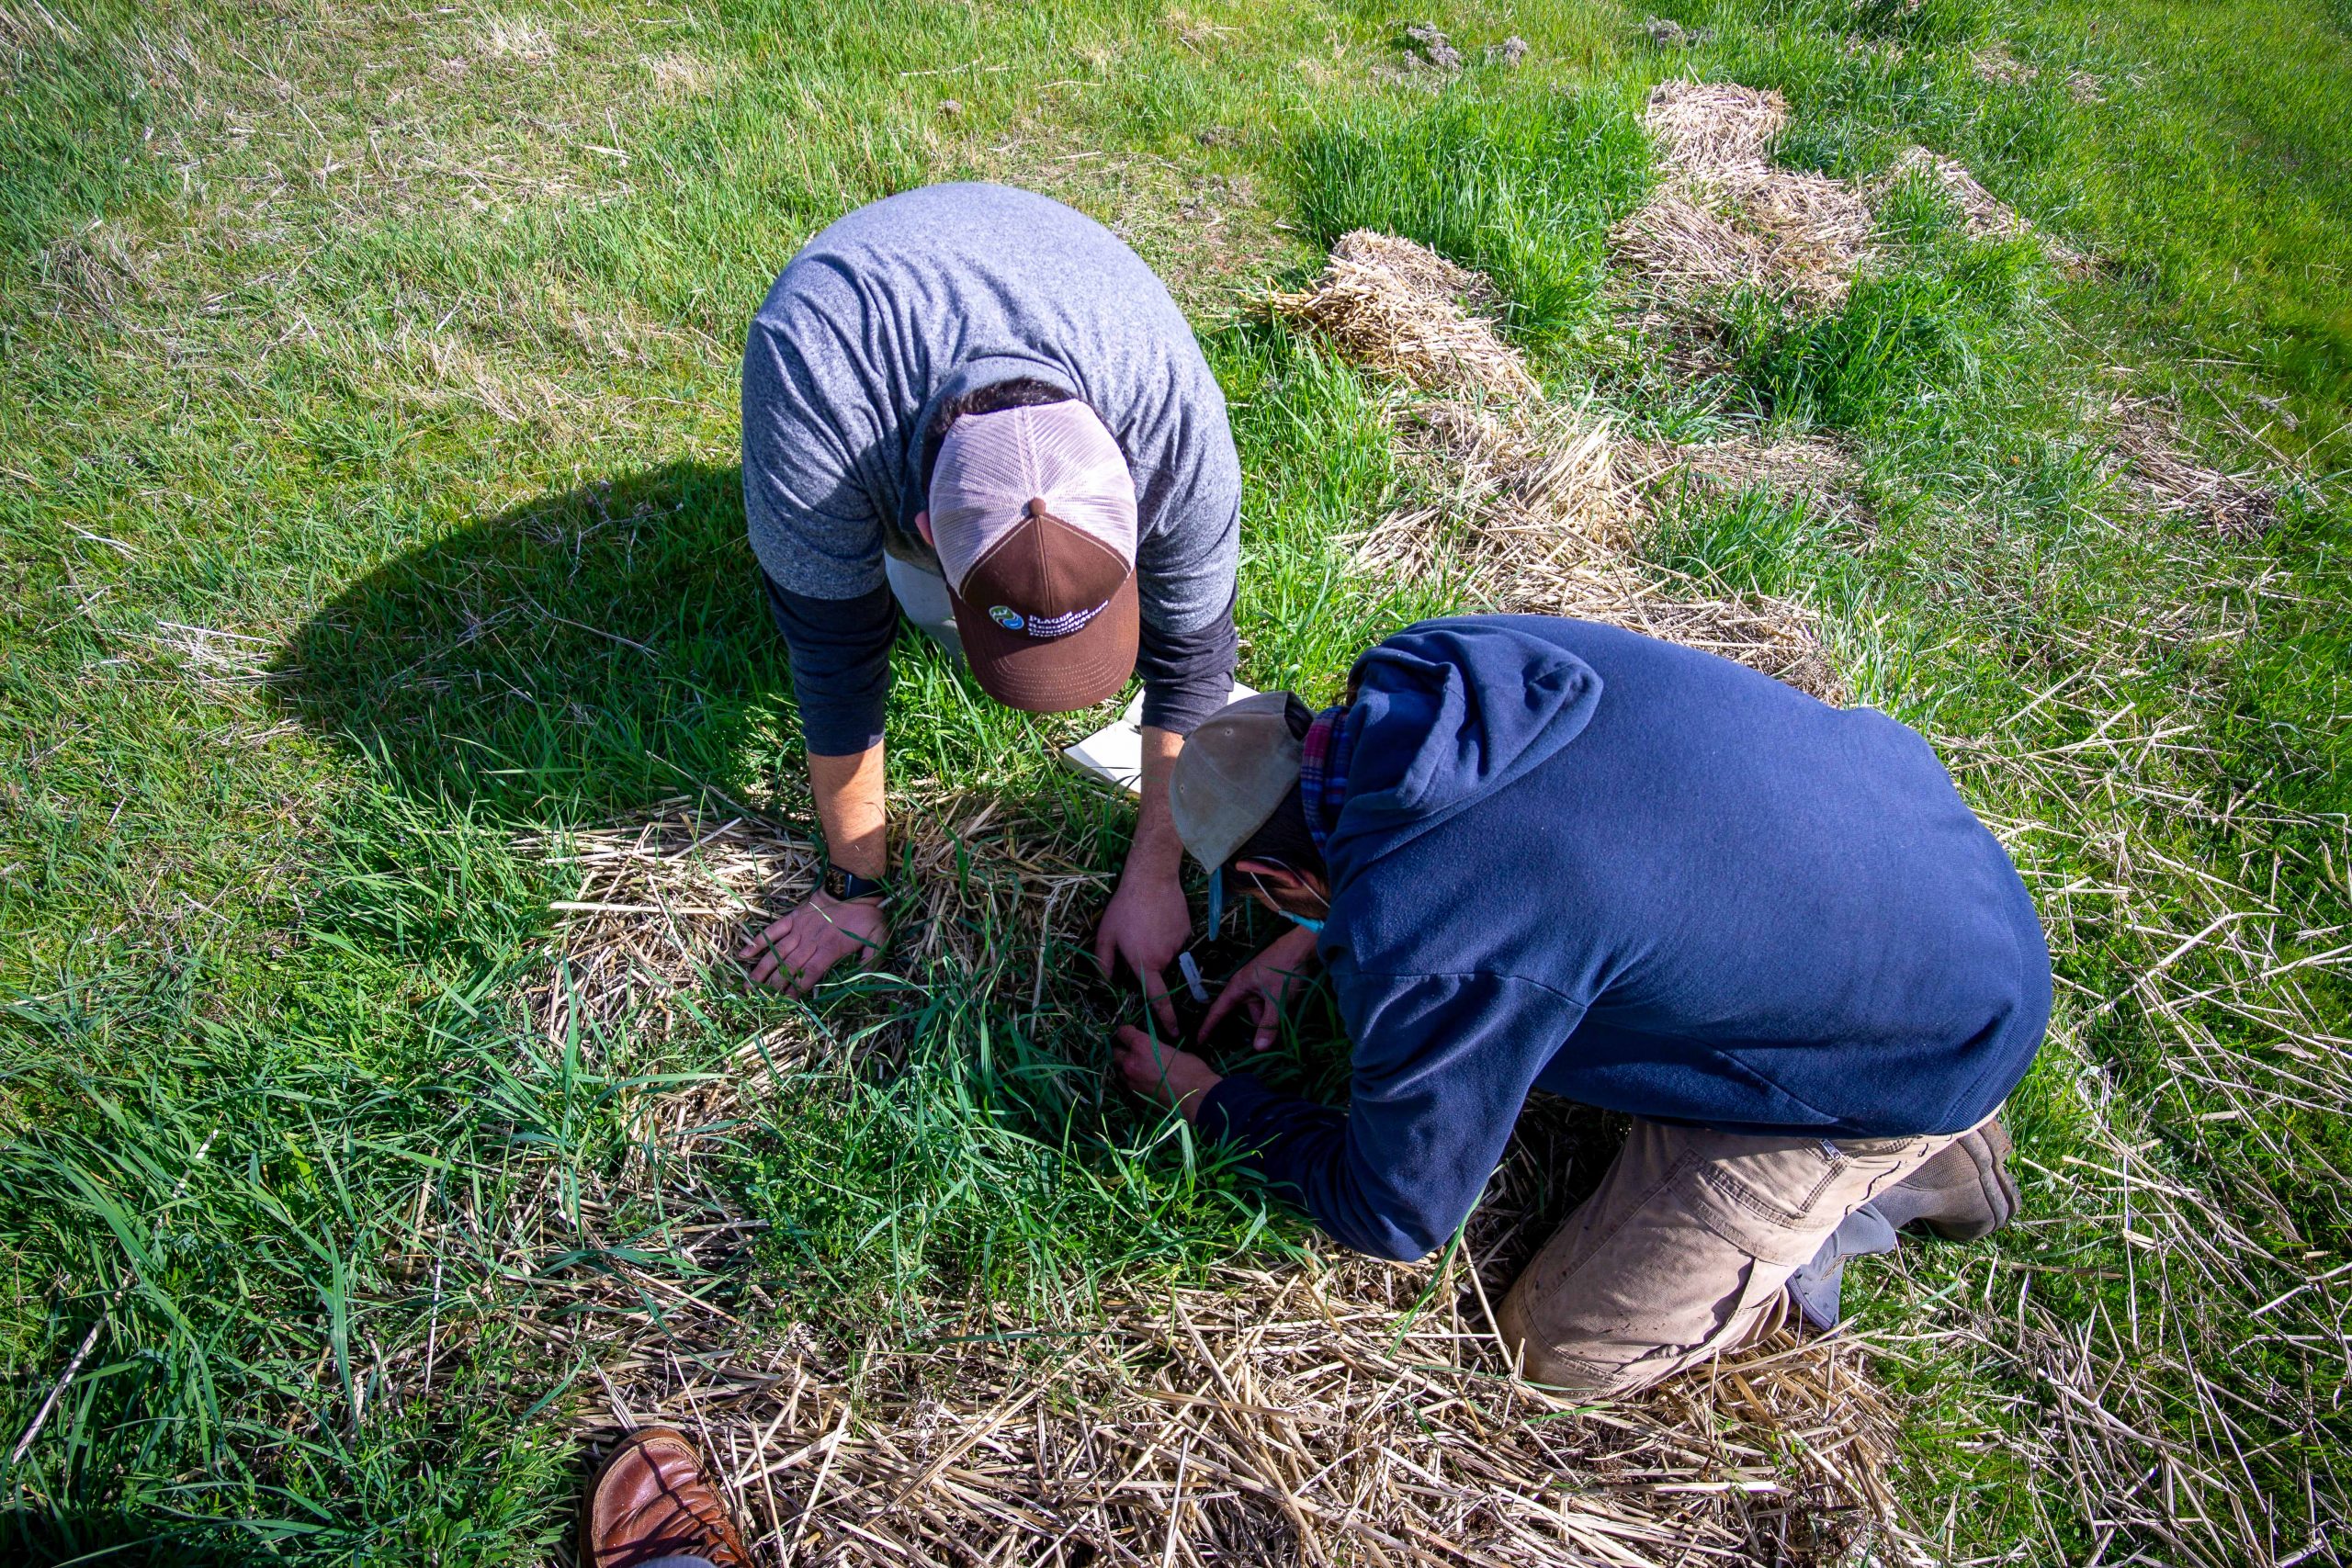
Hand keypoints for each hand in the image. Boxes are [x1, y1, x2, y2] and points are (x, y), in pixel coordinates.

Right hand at [737, 892, 889, 994]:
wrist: (854, 886)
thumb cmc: (867, 915)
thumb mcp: (879, 938)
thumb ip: (872, 961)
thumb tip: (865, 981)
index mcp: (829, 950)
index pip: (809, 975)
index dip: (796, 990)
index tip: (786, 1004)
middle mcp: (810, 942)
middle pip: (789, 967)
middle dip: (774, 986)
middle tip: (761, 1000)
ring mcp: (799, 929)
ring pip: (777, 952)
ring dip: (762, 969)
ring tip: (749, 985)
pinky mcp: (793, 917)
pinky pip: (773, 930)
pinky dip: (759, 941)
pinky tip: (744, 954)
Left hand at [1093, 864, 1192, 1034]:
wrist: (1152, 878)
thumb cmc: (1124, 907)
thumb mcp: (1106, 936)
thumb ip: (1103, 964)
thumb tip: (1104, 984)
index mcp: (1145, 963)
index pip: (1157, 998)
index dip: (1166, 1018)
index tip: (1175, 1033)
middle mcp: (1166, 958)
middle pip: (1158, 972)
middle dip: (1148, 963)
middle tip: (1136, 937)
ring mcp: (1180, 945)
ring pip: (1167, 956)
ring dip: (1156, 947)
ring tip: (1146, 924)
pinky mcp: (1188, 932)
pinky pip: (1176, 942)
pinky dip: (1167, 936)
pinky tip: (1158, 919)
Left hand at [1111, 1025, 1221, 1119]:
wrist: (1198, 1098)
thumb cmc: (1192, 1070)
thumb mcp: (1176, 1050)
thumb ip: (1159, 1048)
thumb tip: (1158, 1049)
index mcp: (1142, 1046)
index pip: (1123, 1032)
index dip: (1127, 1032)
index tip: (1133, 1034)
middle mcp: (1131, 1062)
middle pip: (1115, 1053)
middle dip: (1123, 1051)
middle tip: (1135, 1053)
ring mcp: (1131, 1082)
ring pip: (1119, 1071)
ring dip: (1126, 1068)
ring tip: (1140, 1069)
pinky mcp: (1135, 1097)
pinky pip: (1128, 1087)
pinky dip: (1134, 1083)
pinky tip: (1146, 1084)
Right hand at [1201, 924, 1321, 1051]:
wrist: (1302, 946)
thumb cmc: (1284, 969)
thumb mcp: (1276, 999)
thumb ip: (1269, 1024)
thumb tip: (1259, 1049)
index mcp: (1238, 987)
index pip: (1218, 1010)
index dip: (1208, 1026)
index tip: (1198, 1041)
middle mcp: (1244, 986)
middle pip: (1246, 1014)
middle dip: (1260, 1024)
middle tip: (1276, 1027)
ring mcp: (1257, 985)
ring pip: (1261, 1009)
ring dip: (1272, 1014)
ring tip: (1288, 1006)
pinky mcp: (1269, 983)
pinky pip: (1268, 1002)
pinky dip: (1277, 1007)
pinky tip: (1289, 1003)